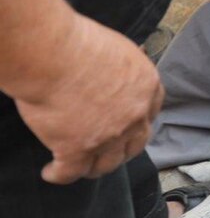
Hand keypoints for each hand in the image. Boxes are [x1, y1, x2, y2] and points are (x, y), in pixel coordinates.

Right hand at [14, 13, 163, 184]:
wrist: (54, 55)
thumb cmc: (78, 42)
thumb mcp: (117, 49)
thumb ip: (121, 68)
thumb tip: (113, 71)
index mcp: (147, 86)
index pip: (151, 111)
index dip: (139, 121)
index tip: (129, 125)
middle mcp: (134, 115)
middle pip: (135, 143)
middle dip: (123, 150)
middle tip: (109, 151)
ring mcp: (109, 136)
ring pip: (107, 164)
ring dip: (95, 167)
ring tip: (82, 165)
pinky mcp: (77, 149)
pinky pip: (71, 172)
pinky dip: (60, 175)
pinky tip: (51, 172)